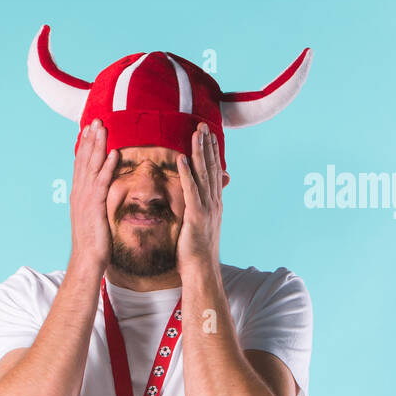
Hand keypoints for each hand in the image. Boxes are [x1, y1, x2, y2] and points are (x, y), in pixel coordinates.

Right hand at [70, 120, 118, 274]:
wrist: (87, 259)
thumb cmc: (93, 242)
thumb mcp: (92, 217)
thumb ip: (95, 201)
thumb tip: (99, 193)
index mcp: (79, 194)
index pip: (81, 165)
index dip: (85, 146)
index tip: (89, 129)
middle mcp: (80, 193)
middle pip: (84, 160)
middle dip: (90, 139)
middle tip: (95, 121)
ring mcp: (86, 199)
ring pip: (91, 166)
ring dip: (97, 146)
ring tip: (102, 128)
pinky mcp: (95, 206)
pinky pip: (102, 183)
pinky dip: (107, 167)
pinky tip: (113, 154)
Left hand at [176, 124, 223, 273]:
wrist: (201, 269)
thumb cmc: (197, 250)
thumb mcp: (202, 225)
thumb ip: (202, 208)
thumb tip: (199, 203)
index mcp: (214, 203)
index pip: (214, 172)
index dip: (212, 152)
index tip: (209, 135)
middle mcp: (213, 202)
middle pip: (211, 168)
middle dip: (207, 146)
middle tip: (204, 125)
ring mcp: (206, 208)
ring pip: (204, 174)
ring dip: (200, 153)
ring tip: (196, 134)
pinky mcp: (196, 215)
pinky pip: (190, 190)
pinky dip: (187, 174)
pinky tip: (182, 160)